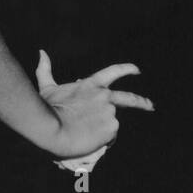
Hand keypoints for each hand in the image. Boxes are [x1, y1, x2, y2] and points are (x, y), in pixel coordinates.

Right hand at [34, 50, 154, 159]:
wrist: (53, 128)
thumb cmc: (49, 107)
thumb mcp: (47, 87)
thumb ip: (46, 69)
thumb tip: (41, 52)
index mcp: (92, 85)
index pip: (114, 72)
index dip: (127, 69)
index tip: (137, 70)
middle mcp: (105, 96)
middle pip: (129, 98)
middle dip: (142, 102)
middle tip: (151, 106)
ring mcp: (110, 112)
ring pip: (110, 123)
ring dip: (102, 128)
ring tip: (85, 134)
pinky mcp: (111, 128)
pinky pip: (108, 137)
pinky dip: (101, 139)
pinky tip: (88, 140)